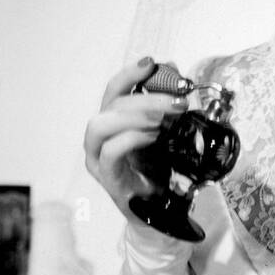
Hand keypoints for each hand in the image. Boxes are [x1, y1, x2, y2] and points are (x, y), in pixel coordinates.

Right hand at [83, 58, 189, 222]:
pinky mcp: (107, 179)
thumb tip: (172, 71)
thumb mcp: (166, 132)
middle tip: (176, 101)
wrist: (162, 210)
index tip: (152, 64)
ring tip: (164, 119)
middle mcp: (99, 139)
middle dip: (146, 98)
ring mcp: (98, 159)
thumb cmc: (157, 170)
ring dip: (136, 115)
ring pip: (102, 125)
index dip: (129, 74)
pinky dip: (132, 138)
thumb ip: (166, 104)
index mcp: (113, 123)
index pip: (113, 91)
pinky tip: (153, 136)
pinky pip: (110, 152)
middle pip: (111, 105)